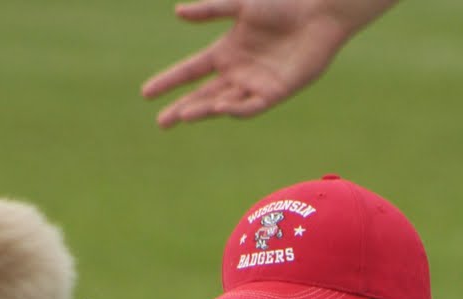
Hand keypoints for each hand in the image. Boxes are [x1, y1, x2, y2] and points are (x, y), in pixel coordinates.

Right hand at [142, 0, 348, 126]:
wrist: (316, 14)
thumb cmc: (281, 5)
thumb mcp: (240, 5)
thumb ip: (211, 10)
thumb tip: (177, 12)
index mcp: (225, 52)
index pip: (190, 71)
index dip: (169, 81)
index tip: (146, 93)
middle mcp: (237, 72)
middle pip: (202, 95)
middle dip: (181, 108)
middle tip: (161, 123)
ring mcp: (255, 85)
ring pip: (223, 103)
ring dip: (204, 109)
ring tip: (185, 114)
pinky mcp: (275, 93)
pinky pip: (252, 105)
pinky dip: (236, 107)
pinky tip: (220, 106)